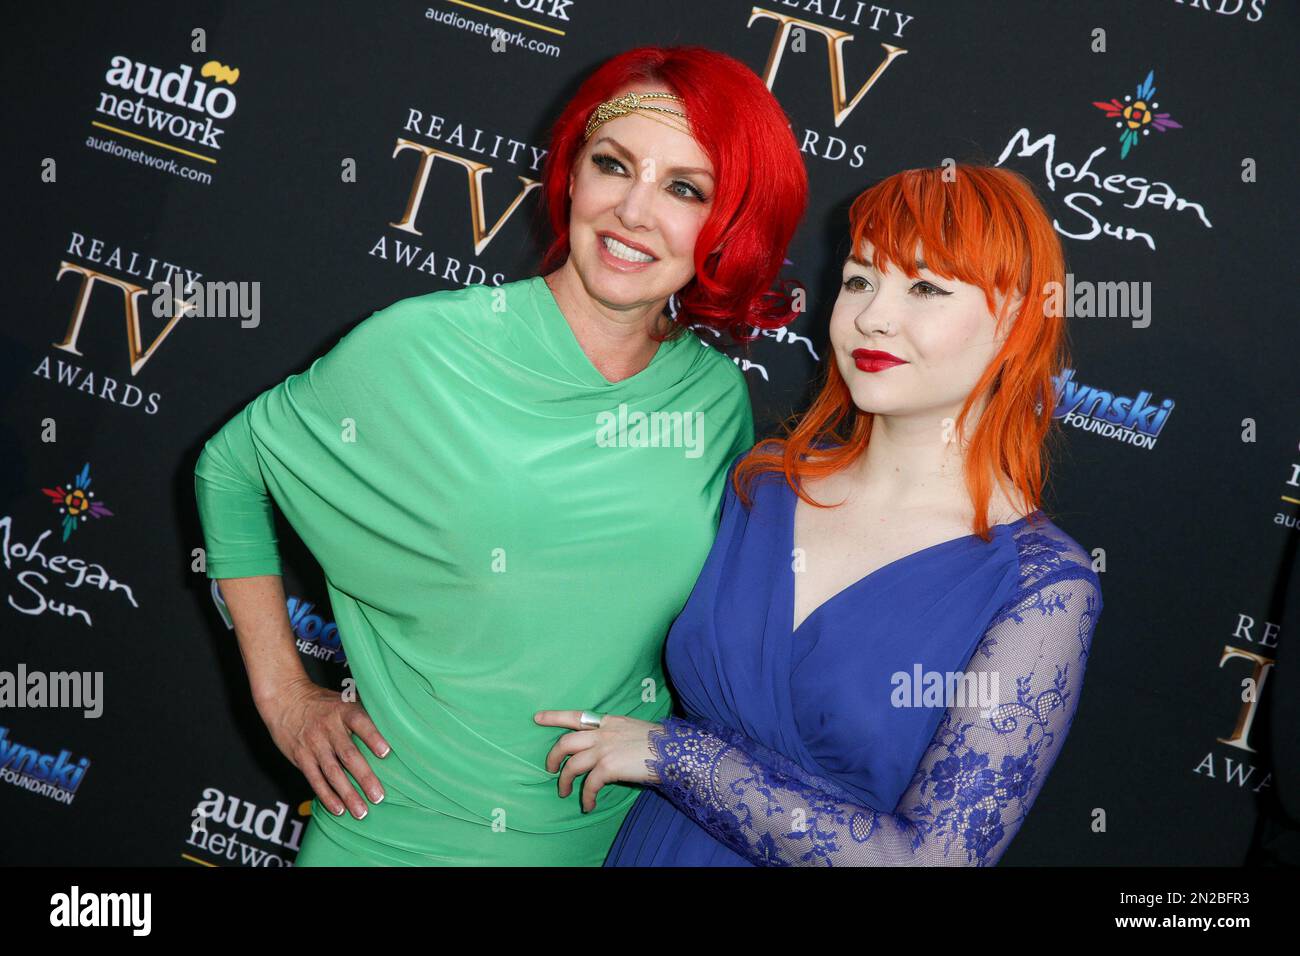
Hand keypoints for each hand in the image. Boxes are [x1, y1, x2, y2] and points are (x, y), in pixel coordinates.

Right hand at [258, 676, 389, 819]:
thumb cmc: (323, 703)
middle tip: (378, 796)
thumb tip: (395, 722)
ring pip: (332, 773)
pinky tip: (339, 809)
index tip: (386, 753)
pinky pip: (315, 779)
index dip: (373, 737)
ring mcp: (314, 744)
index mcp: (344, 711)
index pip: (360, 723)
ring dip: (347, 794)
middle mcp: (329, 729)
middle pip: (348, 755)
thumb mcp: (344, 700)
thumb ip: (365, 712)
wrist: (285, 699)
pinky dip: (327, 796)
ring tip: (361, 811)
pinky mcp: (301, 757)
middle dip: (364, 777)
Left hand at [533, 710, 660, 812]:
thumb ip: (618, 737)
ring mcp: (604, 748)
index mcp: (610, 721)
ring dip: (564, 780)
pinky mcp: (608, 766)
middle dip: (553, 755)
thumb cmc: (662, 744)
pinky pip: (589, 784)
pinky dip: (586, 796)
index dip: (555, 717)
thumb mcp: (635, 731)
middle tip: (550, 769)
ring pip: (572, 764)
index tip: (537, 718)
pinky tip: (588, 805)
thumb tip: (609, 752)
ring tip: (563, 792)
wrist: (676, 751)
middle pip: (566, 741)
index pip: (576, 715)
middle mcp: (603, 732)